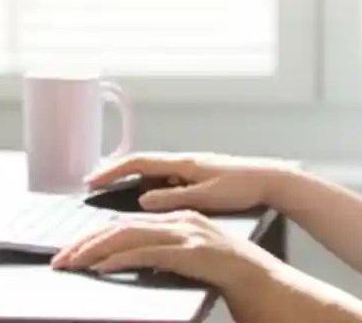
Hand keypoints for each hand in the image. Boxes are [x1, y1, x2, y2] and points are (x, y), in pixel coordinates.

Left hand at [50, 210, 279, 290]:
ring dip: (93, 250)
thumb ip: (170, 258)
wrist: (272, 288)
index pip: (130, 224)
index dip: (96, 237)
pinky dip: (118, 260)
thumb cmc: (237, 282)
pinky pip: (147, 253)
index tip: (72, 252)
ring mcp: (191, 235)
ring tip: (70, 263)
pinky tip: (99, 269)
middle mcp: (184, 221)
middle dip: (85, 243)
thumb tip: (139, 264)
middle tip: (59, 260)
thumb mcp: (197, 263)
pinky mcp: (194, 253)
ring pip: (130, 235)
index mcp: (183, 220)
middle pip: (123, 226)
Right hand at [86, 152, 297, 212]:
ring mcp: (191, 166)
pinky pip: (166, 176)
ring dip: (131, 177)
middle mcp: (184, 161)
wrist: (270, 178)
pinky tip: (146, 195)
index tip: (92, 181)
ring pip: (154, 169)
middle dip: (116, 172)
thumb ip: (173, 198)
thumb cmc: (242, 186)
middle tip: (94, 185)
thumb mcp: (205, 197)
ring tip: (111, 190)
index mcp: (183, 163)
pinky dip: (149, 182)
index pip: (139, 162)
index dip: (113, 171)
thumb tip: (142, 200)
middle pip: (142, 163)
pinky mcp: (199, 173)